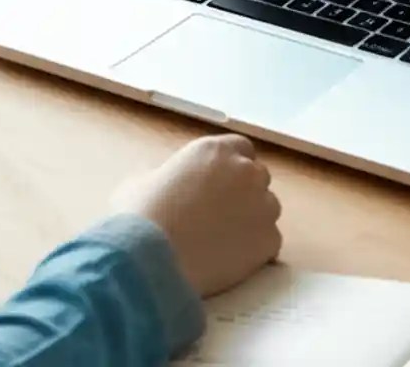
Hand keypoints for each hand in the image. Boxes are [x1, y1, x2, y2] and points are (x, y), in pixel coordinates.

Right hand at [113, 135, 282, 296]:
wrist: (151, 259)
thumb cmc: (140, 216)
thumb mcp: (140, 182)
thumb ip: (164, 174)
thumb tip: (164, 182)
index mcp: (214, 151)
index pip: (240, 149)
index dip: (230, 167)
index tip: (219, 184)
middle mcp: (245, 172)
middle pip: (258, 177)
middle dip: (244, 192)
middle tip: (221, 214)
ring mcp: (263, 206)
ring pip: (268, 209)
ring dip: (253, 219)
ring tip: (226, 240)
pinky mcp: (269, 240)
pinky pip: (270, 242)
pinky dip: (256, 250)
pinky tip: (231, 260)